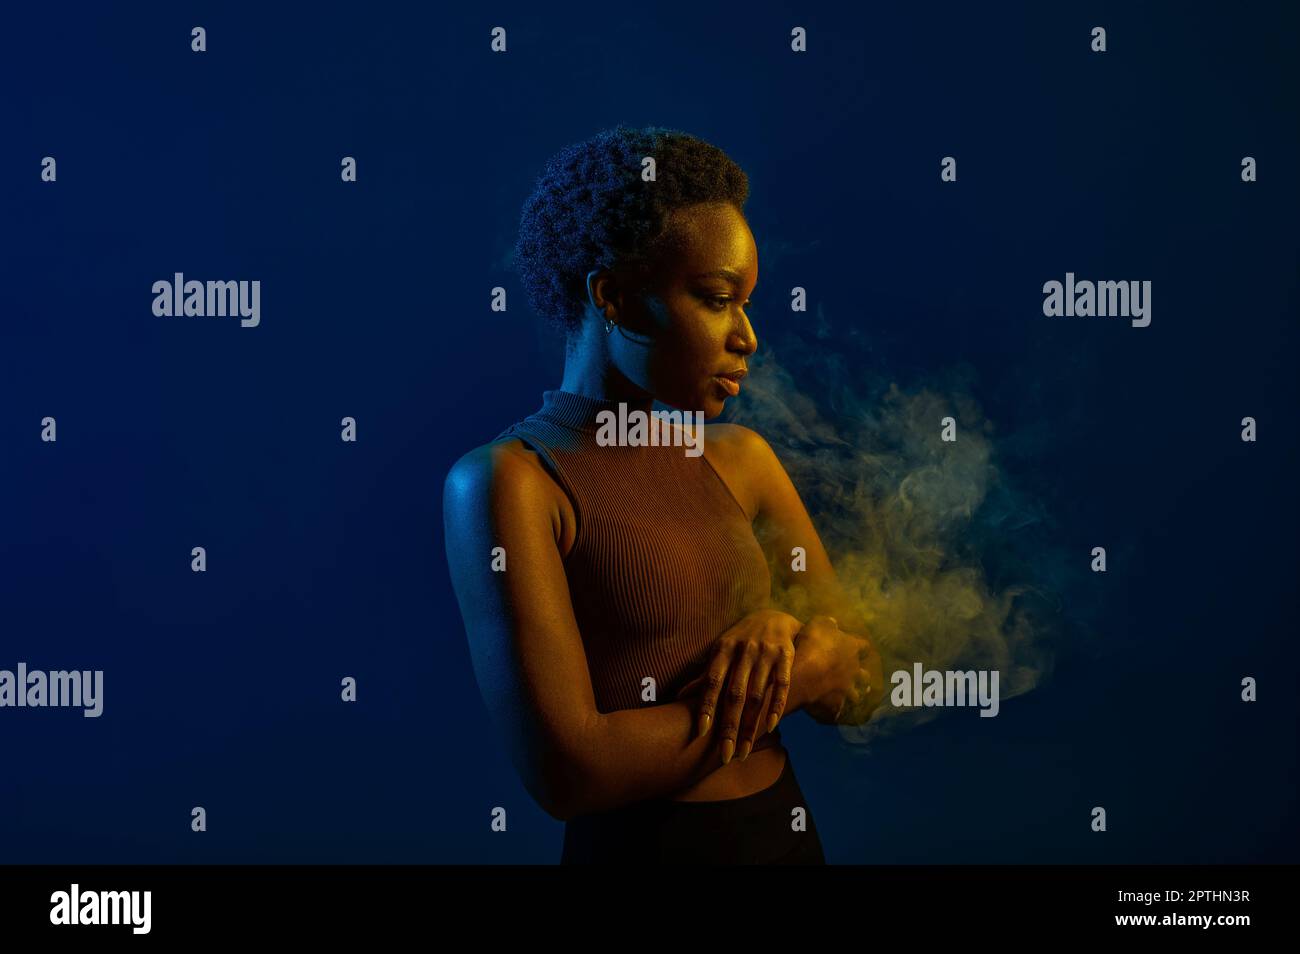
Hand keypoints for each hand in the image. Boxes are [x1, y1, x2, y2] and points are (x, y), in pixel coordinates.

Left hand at [677, 608, 800, 763]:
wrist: (773, 616)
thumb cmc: (740, 640)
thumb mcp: (720, 652)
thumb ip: (704, 675)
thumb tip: (678, 697)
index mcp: (723, 650)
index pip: (712, 682)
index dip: (706, 706)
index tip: (701, 732)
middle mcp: (743, 651)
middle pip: (735, 695)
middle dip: (730, 727)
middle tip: (725, 755)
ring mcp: (766, 654)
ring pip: (758, 695)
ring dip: (752, 726)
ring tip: (745, 751)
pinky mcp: (786, 656)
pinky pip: (782, 685)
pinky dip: (777, 706)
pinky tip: (771, 726)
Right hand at [793, 616, 879, 724]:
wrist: (803, 674)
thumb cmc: (811, 645)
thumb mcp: (817, 624)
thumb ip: (827, 623)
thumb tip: (834, 622)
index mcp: (851, 649)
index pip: (863, 646)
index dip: (861, 647)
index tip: (861, 648)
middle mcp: (854, 671)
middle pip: (864, 676)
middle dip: (863, 677)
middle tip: (862, 678)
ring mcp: (846, 690)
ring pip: (856, 696)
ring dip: (856, 696)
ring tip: (855, 699)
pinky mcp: (836, 706)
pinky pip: (839, 712)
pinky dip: (837, 713)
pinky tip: (834, 714)